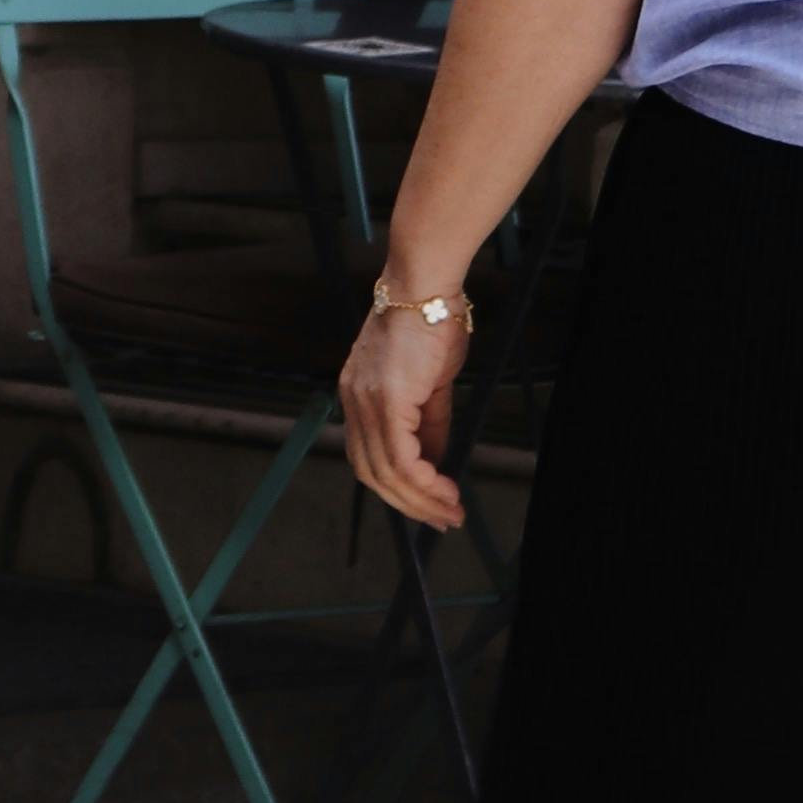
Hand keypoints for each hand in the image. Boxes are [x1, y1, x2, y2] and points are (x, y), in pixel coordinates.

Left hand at [339, 291, 470, 534]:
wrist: (426, 283)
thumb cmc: (430, 320)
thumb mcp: (429, 382)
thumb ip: (428, 422)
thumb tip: (435, 461)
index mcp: (357, 394)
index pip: (367, 456)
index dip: (396, 488)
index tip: (428, 504)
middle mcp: (353, 401)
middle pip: (371, 473)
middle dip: (408, 504)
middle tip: (441, 520)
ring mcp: (365, 401)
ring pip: (385, 473)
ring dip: (420, 500)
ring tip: (449, 511)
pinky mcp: (385, 401)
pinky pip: (401, 459)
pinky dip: (424, 482)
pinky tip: (445, 489)